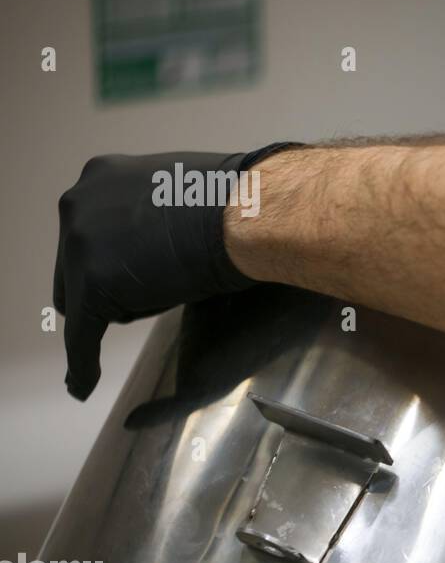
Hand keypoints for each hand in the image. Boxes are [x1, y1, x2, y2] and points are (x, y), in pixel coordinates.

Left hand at [53, 147, 287, 400]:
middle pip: (74, 267)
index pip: (90, 235)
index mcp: (101, 176)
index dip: (115, 262)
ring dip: (120, 307)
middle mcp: (79, 204)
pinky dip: (82, 364)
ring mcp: (80, 244)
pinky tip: (84, 386)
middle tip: (160, 290)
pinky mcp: (93, 285)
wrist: (252, 214)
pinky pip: (82, 337)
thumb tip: (162, 231)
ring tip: (173, 296)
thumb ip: (157, 212)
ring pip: (83, 299)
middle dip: (109, 285)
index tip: (134, 275)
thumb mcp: (183, 194)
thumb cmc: (238, 203)